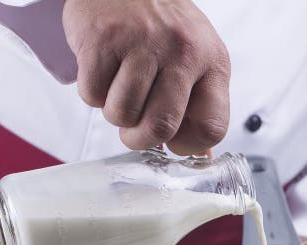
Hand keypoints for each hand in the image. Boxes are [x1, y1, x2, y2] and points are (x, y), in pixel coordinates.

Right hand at [62, 0, 230, 154]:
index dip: (189, 146)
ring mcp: (142, 44)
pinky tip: (103, 71)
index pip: (213, 128)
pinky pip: (93, 94)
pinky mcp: (104, 39)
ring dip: (114, 113)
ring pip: (122, 114)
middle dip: (139, 139)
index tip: (173, 140)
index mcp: (212, 63)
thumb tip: (202, 156)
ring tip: (119, 88)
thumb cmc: (161, 26)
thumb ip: (199, 105)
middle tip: (133, 129)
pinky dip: (93, 92)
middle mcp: (182, 52)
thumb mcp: (195, 58)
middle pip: (161, 127)